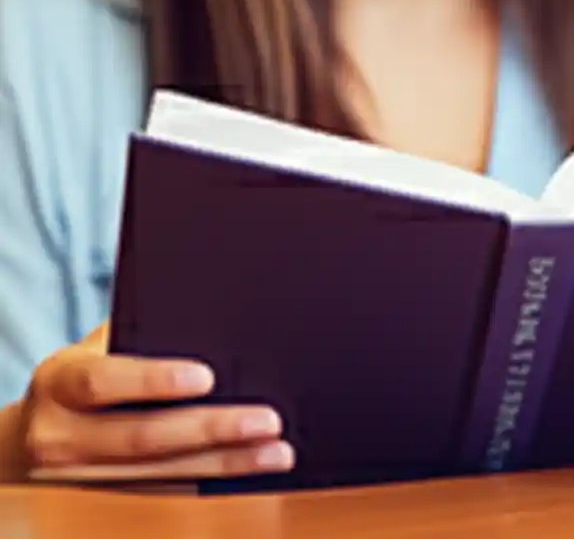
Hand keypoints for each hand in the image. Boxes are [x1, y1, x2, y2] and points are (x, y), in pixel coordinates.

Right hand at [12, 324, 293, 482]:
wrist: (46, 426)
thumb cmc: (95, 370)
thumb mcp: (104, 345)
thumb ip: (146, 334)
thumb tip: (217, 323)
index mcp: (58, 382)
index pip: (101, 381)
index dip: (153, 380)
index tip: (206, 377)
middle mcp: (57, 435)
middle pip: (141, 437)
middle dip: (211, 429)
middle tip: (267, 420)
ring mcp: (77, 477)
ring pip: (160, 474)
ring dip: (226, 464)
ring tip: (276, 452)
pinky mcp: (105, 500)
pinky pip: (165, 495)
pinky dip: (212, 483)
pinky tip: (250, 470)